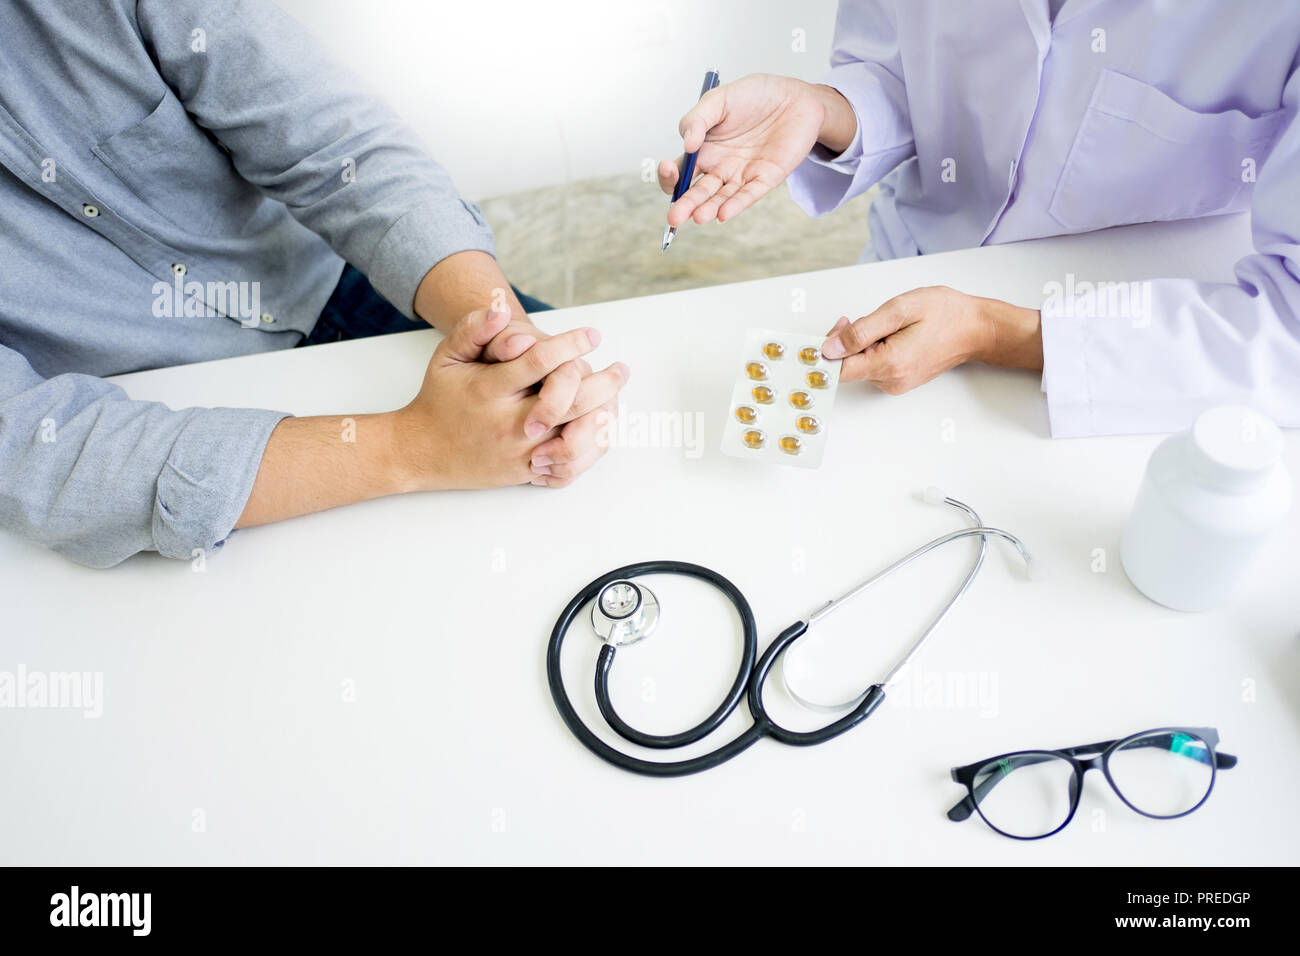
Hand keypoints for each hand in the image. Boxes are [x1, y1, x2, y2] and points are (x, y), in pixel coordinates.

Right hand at [394, 307, 625, 489]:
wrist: (422, 450)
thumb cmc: (440, 398)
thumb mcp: (446, 356)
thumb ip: (472, 328)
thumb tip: (502, 309)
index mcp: (489, 390)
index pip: (540, 362)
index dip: (572, 344)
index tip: (593, 335)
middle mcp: (508, 423)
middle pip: (569, 401)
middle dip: (602, 381)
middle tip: (620, 368)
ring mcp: (519, 452)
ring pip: (576, 435)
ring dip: (604, 413)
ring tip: (617, 395)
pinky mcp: (526, 472)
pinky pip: (569, 464)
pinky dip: (590, 446)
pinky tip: (600, 425)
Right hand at [656, 74, 856, 226]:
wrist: (794, 96)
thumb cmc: (755, 95)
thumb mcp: (719, 100)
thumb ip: (697, 120)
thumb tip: (687, 145)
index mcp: (704, 149)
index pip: (681, 172)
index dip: (671, 176)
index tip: (669, 169)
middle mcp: (720, 167)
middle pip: (698, 192)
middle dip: (685, 205)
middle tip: (674, 217)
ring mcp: (742, 174)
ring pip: (721, 198)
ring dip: (708, 209)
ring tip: (698, 217)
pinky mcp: (765, 178)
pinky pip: (748, 195)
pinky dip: (736, 205)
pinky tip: (722, 214)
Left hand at [821, 287, 1042, 393]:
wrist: (977, 328)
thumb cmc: (945, 314)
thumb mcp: (899, 310)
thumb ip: (861, 331)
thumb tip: (829, 348)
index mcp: (888, 364)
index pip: (837, 370)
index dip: (827, 349)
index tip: (830, 331)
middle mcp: (890, 381)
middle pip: (847, 367)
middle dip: (844, 342)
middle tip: (858, 319)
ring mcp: (896, 383)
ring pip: (859, 365)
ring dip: (860, 344)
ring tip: (885, 325)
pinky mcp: (899, 380)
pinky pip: (873, 366)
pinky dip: (873, 349)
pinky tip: (889, 335)